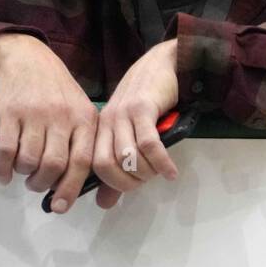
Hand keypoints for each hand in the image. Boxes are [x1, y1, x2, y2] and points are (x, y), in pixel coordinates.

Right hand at [0, 33, 97, 212]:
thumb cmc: (56, 88)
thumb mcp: (79, 107)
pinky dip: (3, 170)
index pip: (83, 161)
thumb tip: (75, 184)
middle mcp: (62, 117)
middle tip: (38, 185)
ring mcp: (35, 114)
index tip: (61, 207)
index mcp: (85, 118)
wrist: (25, 56)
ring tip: (25, 174)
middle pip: (54, 165)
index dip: (72, 188)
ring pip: (29, 161)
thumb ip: (81, 140)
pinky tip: (4, 175)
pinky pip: (5, 151)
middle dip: (44, 184)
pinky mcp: (9, 113)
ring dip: (25, 176)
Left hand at [91, 39, 180, 209]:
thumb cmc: (149, 99)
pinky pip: (150, 144)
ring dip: (145, 172)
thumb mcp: (128, 131)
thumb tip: (104, 204)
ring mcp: (124, 114)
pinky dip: (161, 162)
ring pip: (128, 156)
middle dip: (128, 181)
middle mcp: (107, 121)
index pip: (94, 167)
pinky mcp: (144, 108)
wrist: (163, 63)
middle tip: (147, 180)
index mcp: (99, 128)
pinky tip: (170, 171)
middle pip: (107, 164)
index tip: (132, 187)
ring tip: (160, 173)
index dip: (113, 183)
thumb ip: (116, 168)